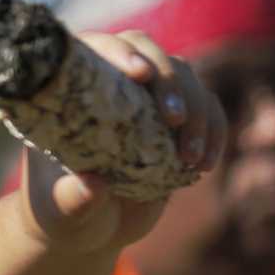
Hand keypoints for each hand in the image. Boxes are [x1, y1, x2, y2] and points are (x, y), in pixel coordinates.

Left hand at [18, 30, 227, 260]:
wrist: (89, 226)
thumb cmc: (60, 212)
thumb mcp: (60, 210)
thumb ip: (72, 199)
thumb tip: (92, 184)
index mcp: (71, 90)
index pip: (95, 47)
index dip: (118, 52)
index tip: (139, 74)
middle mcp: (111, 82)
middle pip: (146, 49)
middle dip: (168, 80)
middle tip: (174, 120)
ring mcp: (146, 97)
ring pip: (184, 74)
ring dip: (197, 110)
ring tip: (190, 159)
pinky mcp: (177, 120)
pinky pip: (207, 107)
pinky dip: (215, 130)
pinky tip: (205, 165)